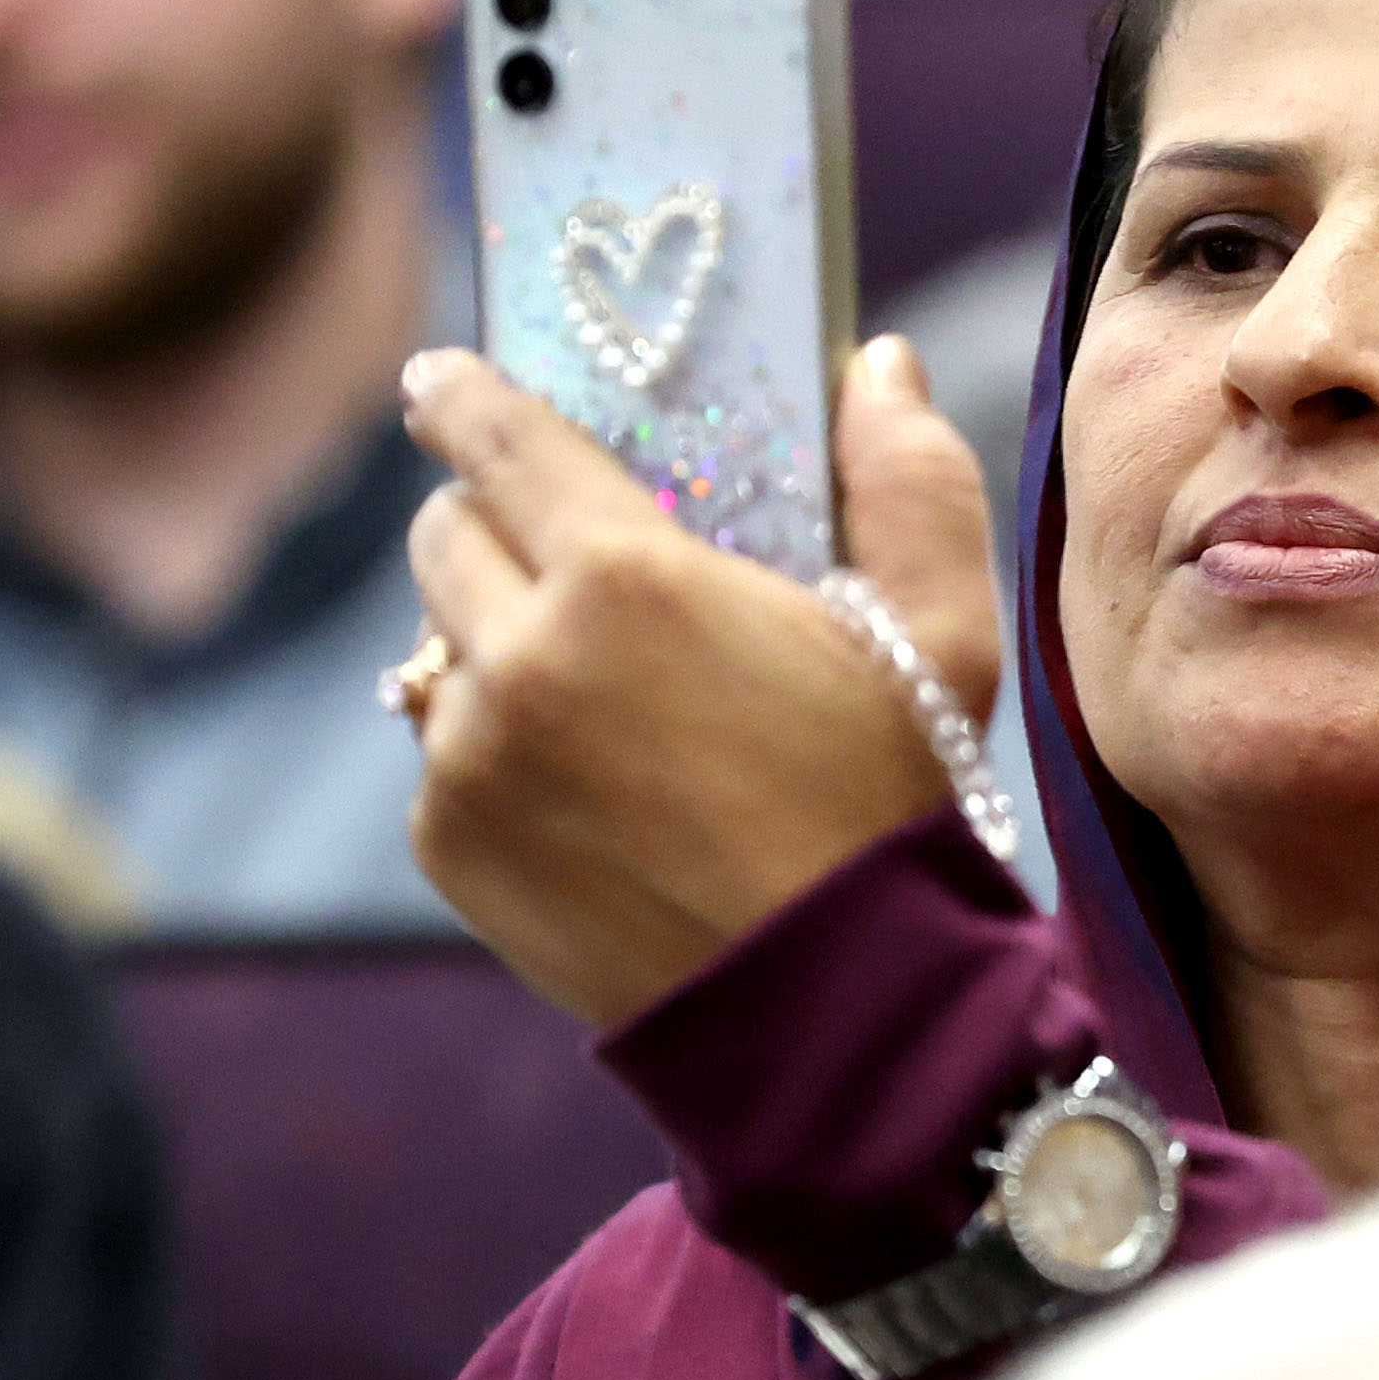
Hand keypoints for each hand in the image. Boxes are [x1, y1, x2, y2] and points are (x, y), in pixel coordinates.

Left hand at [400, 334, 1003, 1029]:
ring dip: (492, 644)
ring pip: (436, 650)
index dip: (463, 396)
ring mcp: (470, 759)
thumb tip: (876, 364)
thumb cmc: (893, 810)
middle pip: (444, 535)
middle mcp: (521, 658)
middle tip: (549, 547)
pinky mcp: (452, 844)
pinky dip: (491, 749)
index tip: (438, 378)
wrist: (833, 1015)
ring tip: (586, 689)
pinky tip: (586, 787)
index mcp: (625, 578)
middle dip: (486, 521)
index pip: (500, 440)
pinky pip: (443, 755)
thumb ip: (911, 480)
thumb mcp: (942, 635)